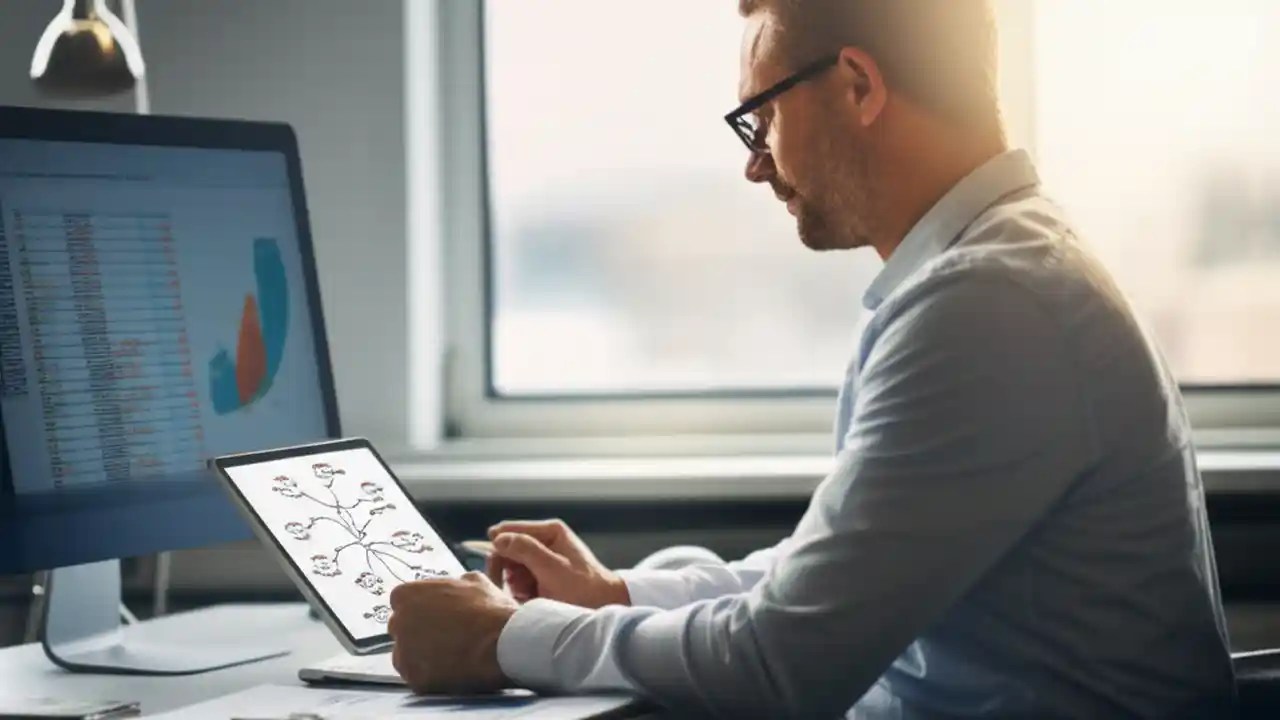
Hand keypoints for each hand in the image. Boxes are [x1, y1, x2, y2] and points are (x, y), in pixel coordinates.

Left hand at [387, 572, 517, 693]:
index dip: (420, 609)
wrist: (503, 642)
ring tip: (449, 656)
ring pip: (406, 655)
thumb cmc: (490, 609)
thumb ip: (454, 583)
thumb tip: (457, 585)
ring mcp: (403, 652)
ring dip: (421, 655)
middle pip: (401, 628)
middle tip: (443, 637)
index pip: (402, 601)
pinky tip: (451, 671)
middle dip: (417, 631)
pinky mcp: (413, 678)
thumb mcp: (474, 581)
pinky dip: (430, 676)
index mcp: (407, 595)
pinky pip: (416, 676)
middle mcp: (398, 622)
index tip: (436, 616)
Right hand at [485, 519, 630, 608]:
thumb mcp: (552, 568)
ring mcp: (542, 558)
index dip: (498, 547)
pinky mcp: (541, 575)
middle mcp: (545, 541)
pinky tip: (532, 597)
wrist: (603, 607)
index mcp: (550, 531)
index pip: (509, 530)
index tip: (496, 566)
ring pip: (511, 567)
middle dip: (509, 568)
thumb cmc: (584, 588)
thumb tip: (498, 538)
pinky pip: (520, 580)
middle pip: (508, 549)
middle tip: (520, 584)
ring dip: (515, 582)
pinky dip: (521, 590)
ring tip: (530, 592)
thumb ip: (526, 550)